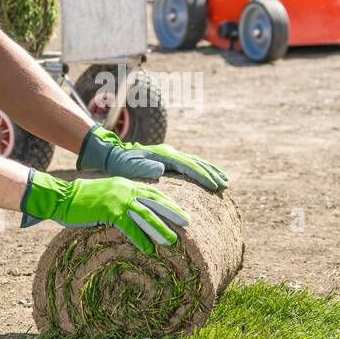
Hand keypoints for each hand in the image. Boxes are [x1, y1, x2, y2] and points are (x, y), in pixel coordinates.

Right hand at [20, 171, 189, 253]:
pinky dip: (139, 238)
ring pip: (145, 215)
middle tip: (187, 223)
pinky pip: (128, 226)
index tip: (181, 212)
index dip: (169, 203)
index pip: (153, 193)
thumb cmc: (82, 200)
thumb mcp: (106, 196)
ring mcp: (117, 199)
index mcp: (126, 185)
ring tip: (171, 241)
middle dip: (172, 213)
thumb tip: (134, 214)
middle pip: (155, 201)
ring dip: (160, 228)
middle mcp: (125, 189)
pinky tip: (147, 249)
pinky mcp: (107, 211)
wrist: (62, 197)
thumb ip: (121, 201)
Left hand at [77, 125, 228, 190]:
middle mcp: (170, 153)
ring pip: (196, 163)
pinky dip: (203, 171)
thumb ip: (143, 167)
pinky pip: (191, 166)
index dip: (202, 176)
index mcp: (163, 154)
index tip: (214, 185)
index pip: (187, 165)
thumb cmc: (120, 163)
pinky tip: (210, 178)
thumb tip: (161, 168)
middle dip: (212, 174)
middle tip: (226, 185)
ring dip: (211, 172)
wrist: (114, 154)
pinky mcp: (170, 161)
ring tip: (225, 182)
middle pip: (196, 163)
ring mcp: (171, 156)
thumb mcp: (129, 166)